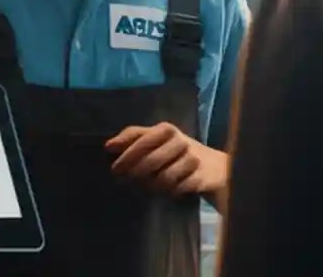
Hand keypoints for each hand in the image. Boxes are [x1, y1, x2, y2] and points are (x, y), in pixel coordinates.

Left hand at [105, 122, 226, 196]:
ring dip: (151, 186)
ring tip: (147, 187)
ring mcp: (191, 159)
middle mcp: (179, 141)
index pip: (140, 139)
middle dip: (134, 174)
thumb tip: (109, 146)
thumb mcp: (157, 139)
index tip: (115, 169)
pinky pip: (176, 189)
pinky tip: (165, 191)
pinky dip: (168, 193)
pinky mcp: (200, 177)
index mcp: (166, 129)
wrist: (214, 167)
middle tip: (126, 181)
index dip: (125, 155)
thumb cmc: (176, 152)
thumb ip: (133, 138)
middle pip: (148, 161)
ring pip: (162, 178)